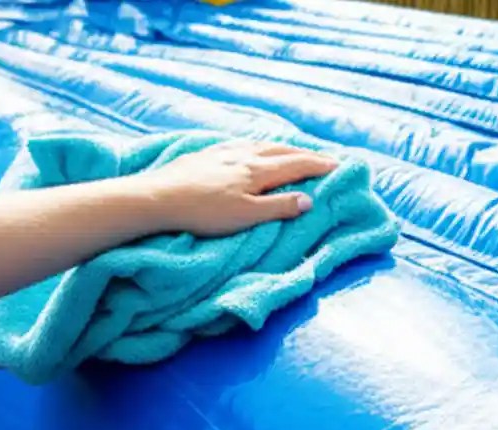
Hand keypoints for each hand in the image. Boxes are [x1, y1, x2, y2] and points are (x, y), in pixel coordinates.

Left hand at [135, 139, 339, 236]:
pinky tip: (253, 148)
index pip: (296, 165)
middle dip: (306, 154)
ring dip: (284, 147)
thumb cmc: (203, 212)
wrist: (158, 197)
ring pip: (262, 144)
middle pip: (283, 151)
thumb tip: (309, 199)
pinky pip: (243, 144)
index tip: (339, 165)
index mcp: (258, 170)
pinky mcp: (207, 154)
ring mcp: (224, 151)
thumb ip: (278, 207)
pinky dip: (260, 145)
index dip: (319, 165)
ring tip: (295, 150)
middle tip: (325, 157)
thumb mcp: (246, 216)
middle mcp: (244, 155)